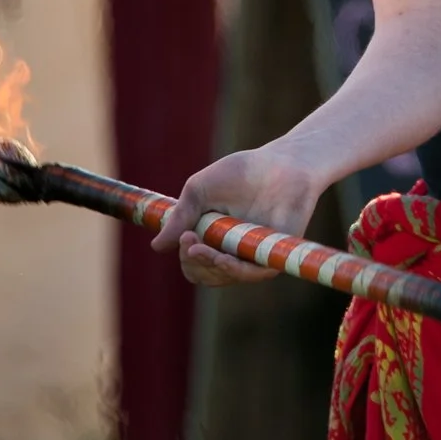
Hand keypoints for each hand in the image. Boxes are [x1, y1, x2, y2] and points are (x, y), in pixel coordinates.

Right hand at [151, 144, 325, 287]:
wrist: (284, 163)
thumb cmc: (242, 173)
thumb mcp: (201, 190)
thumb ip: (181, 216)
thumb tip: (156, 247)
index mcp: (213, 237)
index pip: (193, 261)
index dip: (184, 254)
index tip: (184, 236)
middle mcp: (232, 251)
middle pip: (204, 274)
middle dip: (193, 262)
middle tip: (190, 242)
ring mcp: (252, 256)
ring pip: (224, 276)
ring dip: (209, 266)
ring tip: (199, 250)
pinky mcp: (273, 257)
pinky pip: (251, 274)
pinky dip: (233, 270)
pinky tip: (222, 259)